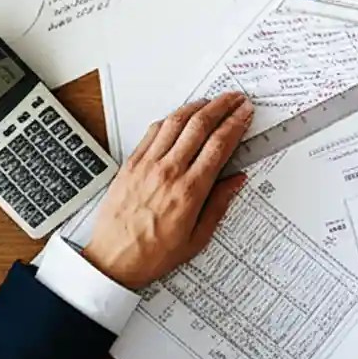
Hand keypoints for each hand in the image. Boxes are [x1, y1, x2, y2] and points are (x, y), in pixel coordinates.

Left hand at [83, 92, 253, 288]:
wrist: (113, 259)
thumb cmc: (152, 254)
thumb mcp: (197, 238)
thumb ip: (219, 205)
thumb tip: (236, 181)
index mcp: (189, 191)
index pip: (219, 144)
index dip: (236, 123)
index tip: (245, 114)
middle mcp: (168, 172)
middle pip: (200, 125)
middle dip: (221, 106)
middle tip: (234, 99)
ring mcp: (147, 164)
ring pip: (176, 121)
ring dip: (197, 106)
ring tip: (210, 101)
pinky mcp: (131, 163)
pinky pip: (153, 131)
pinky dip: (170, 118)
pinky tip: (179, 116)